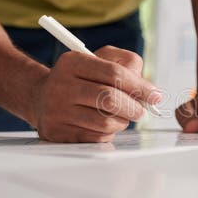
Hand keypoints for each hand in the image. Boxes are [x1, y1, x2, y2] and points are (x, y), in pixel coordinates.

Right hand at [29, 46, 160, 142]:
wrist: (41, 99)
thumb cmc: (80, 79)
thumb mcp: (100, 60)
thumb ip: (126, 64)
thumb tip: (149, 89)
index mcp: (72, 62)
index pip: (114, 73)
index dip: (140, 86)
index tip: (155, 96)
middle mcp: (60, 85)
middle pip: (110, 99)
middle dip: (134, 107)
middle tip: (141, 111)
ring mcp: (56, 111)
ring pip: (106, 122)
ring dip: (122, 121)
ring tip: (120, 116)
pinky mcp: (57, 133)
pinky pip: (96, 137)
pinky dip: (108, 132)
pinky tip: (102, 124)